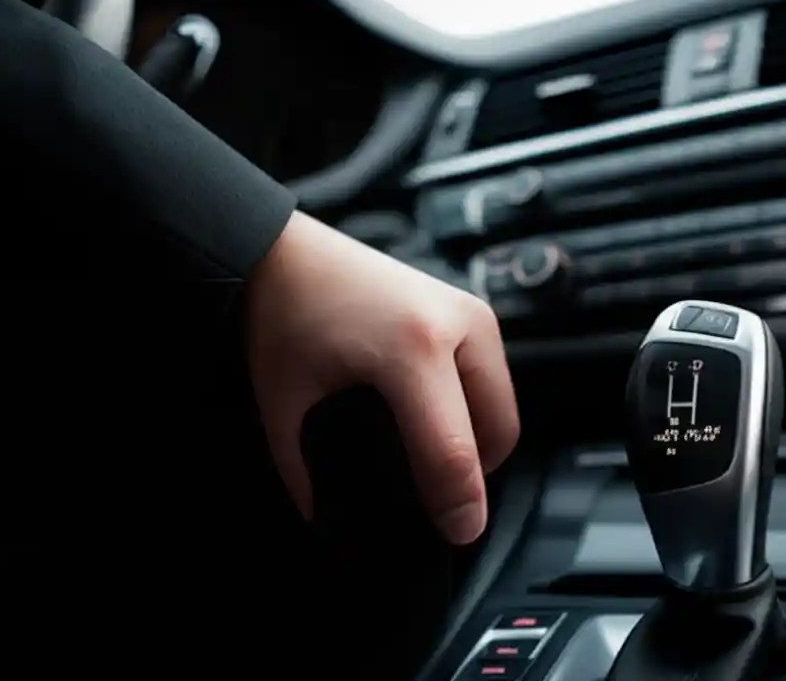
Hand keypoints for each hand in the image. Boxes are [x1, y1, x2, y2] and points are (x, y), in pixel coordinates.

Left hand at [244, 212, 519, 543]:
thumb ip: (303, 470)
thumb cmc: (284, 315)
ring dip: (478, 444)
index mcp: (411, 348)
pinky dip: (476, 411)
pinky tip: (435, 420)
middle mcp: (456, 325)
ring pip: (503, 409)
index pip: (453, 450)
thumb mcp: (282, 401)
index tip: (454, 536)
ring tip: (428, 459)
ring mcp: (472, 312)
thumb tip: (327, 520)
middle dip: (471, 476)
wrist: (287, 249)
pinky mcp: (475, 308)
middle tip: (427, 494)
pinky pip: (495, 381)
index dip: (458, 505)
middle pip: (496, 435)